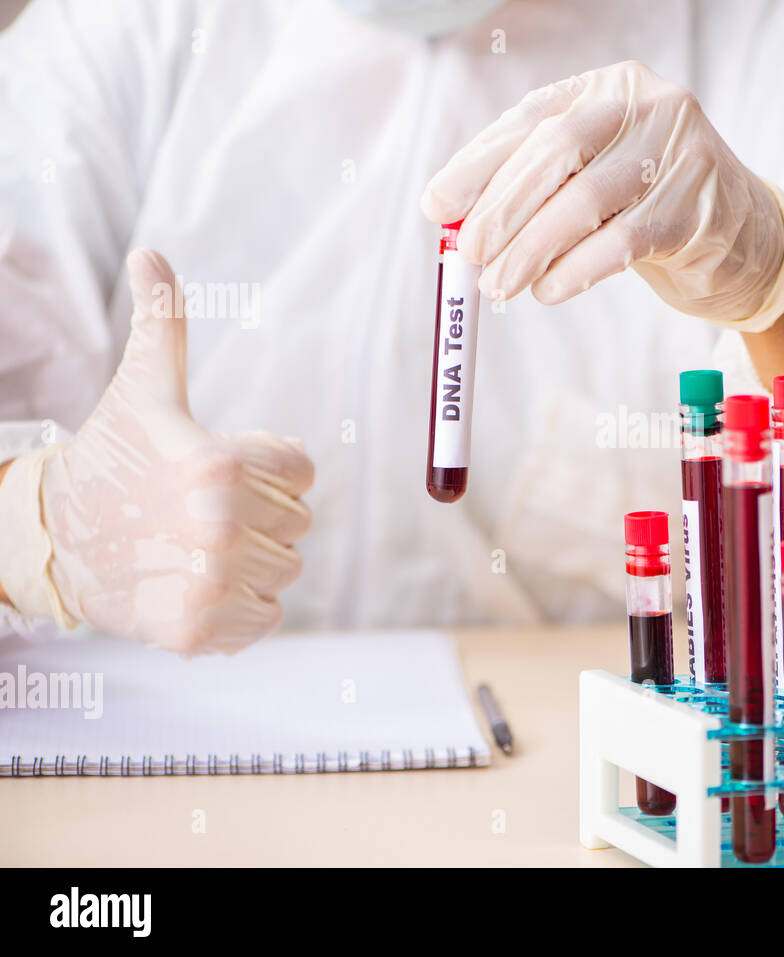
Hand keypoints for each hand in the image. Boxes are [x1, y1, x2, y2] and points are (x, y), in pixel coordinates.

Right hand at [37, 250, 313, 653]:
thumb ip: (163, 325)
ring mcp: (210, 580)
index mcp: (221, 462)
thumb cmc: (112, 458)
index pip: (301, 470)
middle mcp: (221, 523)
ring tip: (197, 547)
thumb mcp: (142, 390)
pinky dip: (240, 609)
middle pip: (297, 523)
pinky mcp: (198, 629)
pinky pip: (264, 619)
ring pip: (285, 571)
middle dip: (260, 515)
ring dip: (251, 562)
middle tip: (202, 511)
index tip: (220, 469)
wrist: (52, 539)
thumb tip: (152, 254)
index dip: (267, 468)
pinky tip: (197, 584)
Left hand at [421, 60, 783, 324]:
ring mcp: (679, 152)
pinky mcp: (698, 207)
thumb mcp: (597, 180)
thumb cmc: (654, 208)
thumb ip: (540, 186)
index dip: (478, 164)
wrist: (748, 241)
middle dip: (503, 207)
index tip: (439, 206)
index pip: (532, 119)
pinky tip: (550, 290)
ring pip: (586, 199)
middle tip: (471, 253)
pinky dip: (576, 269)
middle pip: (557, 148)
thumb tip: (456, 218)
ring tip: (502, 284)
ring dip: (532, 248)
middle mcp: (648, 105)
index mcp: (611, 87)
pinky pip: (622, 241)